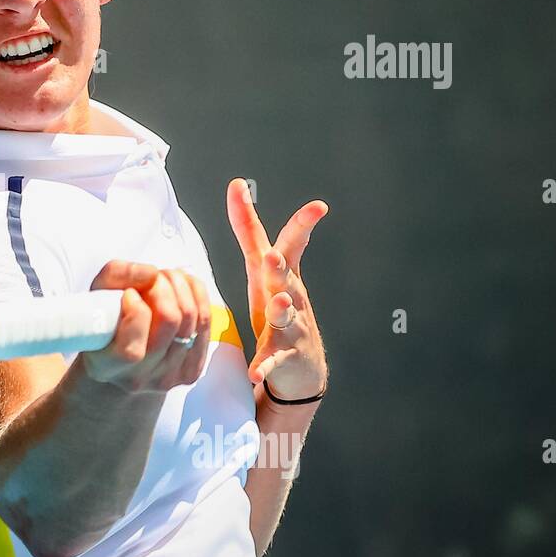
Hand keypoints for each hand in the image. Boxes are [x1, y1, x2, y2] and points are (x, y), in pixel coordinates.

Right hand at [77, 260, 211, 396]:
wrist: (120, 364)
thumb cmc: (104, 323)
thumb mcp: (96, 296)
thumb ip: (116, 276)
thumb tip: (151, 274)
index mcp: (106, 367)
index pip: (132, 349)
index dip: (136, 311)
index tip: (129, 293)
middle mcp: (138, 378)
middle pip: (170, 321)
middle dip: (163, 286)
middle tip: (152, 278)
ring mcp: (168, 377)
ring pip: (192, 318)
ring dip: (181, 286)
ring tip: (164, 280)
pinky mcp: (191, 371)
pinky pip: (206, 322)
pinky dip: (197, 295)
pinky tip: (182, 289)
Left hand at [225, 179, 329, 401]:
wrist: (302, 369)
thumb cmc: (276, 307)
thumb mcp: (260, 267)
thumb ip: (249, 230)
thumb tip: (236, 184)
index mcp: (281, 275)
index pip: (291, 245)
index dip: (303, 225)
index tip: (319, 206)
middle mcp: (290, 297)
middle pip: (287, 278)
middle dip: (280, 267)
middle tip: (272, 256)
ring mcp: (290, 327)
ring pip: (285, 316)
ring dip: (279, 309)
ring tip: (276, 304)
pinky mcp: (283, 356)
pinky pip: (272, 361)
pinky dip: (263, 366)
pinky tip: (255, 372)